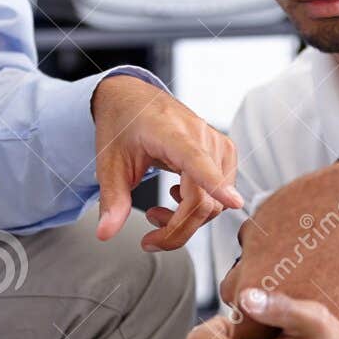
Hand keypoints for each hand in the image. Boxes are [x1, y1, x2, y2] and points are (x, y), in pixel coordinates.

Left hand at [90, 75, 241, 250]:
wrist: (132, 98)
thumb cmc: (122, 126)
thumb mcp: (108, 163)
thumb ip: (111, 200)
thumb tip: (105, 234)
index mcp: (169, 132)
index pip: (196, 160)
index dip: (215, 183)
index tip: (234, 202)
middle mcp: (200, 135)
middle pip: (204, 199)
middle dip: (177, 230)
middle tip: (149, 239)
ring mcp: (216, 143)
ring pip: (215, 202)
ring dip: (187, 221)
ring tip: (155, 214)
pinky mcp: (224, 151)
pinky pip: (220, 193)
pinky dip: (200, 207)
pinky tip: (177, 196)